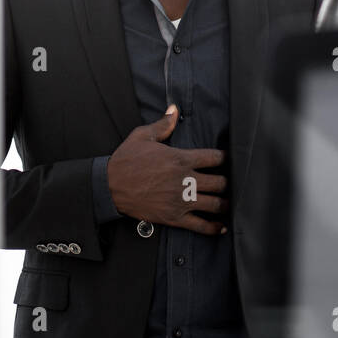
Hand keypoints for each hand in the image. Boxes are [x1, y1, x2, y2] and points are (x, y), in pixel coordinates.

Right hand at [107, 105, 228, 235]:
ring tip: (228, 202)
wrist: (109, 186)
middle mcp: (185, 180)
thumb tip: (174, 109)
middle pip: (220, 183)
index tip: (226, 159)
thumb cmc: (126, 160)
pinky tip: (221, 227)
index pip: (215, 158)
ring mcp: (181, 201)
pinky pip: (201, 226)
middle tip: (227, 182)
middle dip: (227, 182)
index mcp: (181, 159)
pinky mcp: (174, 217)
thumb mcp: (142, 136)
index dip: (225, 158)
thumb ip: (163, 124)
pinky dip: (214, 228)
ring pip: (215, 205)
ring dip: (225, 204)